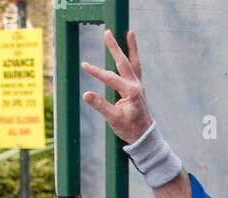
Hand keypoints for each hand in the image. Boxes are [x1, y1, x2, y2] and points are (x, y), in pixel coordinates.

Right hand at [81, 29, 152, 143]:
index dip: (96, 72)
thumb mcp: (113, 119)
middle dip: (114, 48)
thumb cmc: (129, 129)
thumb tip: (86, 95)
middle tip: (107, 33)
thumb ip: (100, 105)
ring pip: (134, 62)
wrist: (144, 136)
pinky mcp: (138, 86)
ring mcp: (138, 85)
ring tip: (129, 32)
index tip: (84, 65)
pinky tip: (131, 47)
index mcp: (131, 92)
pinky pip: (136, 67)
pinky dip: (133, 56)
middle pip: (124, 63)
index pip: (110, 78)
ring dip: (131, 47)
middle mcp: (136, 85)